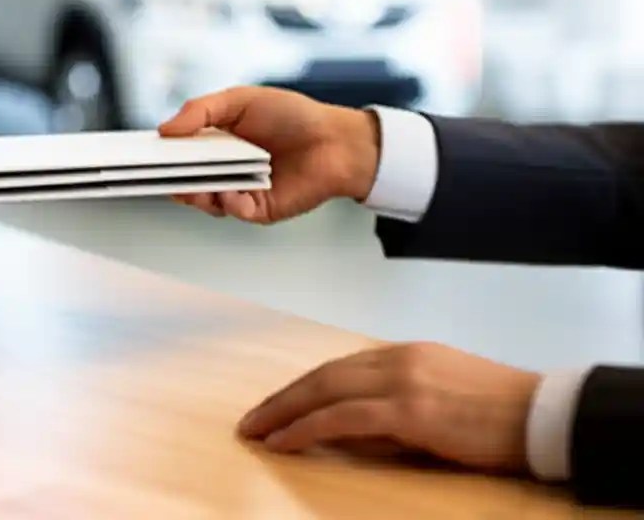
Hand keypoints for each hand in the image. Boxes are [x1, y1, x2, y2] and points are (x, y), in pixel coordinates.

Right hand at [159, 87, 380, 223]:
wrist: (336, 140)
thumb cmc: (293, 116)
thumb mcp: (240, 100)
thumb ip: (200, 111)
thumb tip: (164, 129)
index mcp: (215, 141)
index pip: (178, 152)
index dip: (159, 154)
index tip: (140, 153)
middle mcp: (223, 168)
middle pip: (184, 179)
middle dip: (170, 177)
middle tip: (158, 172)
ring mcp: (239, 190)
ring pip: (204, 199)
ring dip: (195, 193)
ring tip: (193, 184)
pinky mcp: (258, 209)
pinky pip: (234, 210)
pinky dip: (228, 202)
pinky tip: (231, 192)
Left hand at [239, 342, 539, 473]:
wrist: (543, 416)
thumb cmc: (499, 415)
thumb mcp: (439, 400)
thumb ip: (394, 408)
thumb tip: (348, 429)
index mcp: (406, 354)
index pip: (339, 368)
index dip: (303, 387)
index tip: (277, 404)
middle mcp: (397, 359)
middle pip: (322, 375)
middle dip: (282, 398)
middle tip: (251, 419)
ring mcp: (402, 381)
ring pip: (324, 391)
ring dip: (283, 412)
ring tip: (255, 431)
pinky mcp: (409, 409)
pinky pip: (341, 417)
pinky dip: (306, 427)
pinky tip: (284, 441)